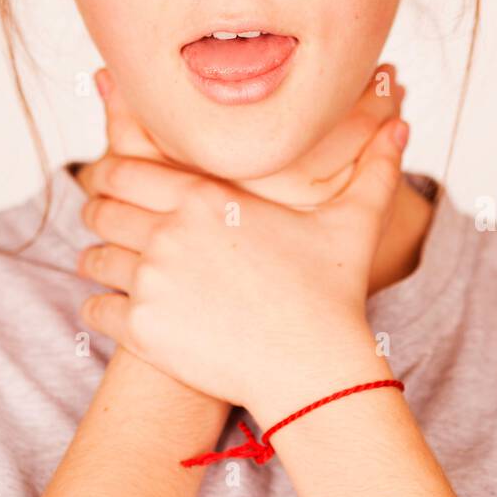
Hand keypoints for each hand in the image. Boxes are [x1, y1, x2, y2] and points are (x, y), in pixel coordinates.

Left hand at [76, 73, 408, 414]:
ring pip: (93, 259)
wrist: (316, 370)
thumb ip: (372, 167)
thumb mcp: (352, 222)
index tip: (111, 182)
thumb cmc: (332, 293)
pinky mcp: (144, 331)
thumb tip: (403, 126)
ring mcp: (152, 283)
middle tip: (104, 222)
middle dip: (98, 213)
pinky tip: (111, 309)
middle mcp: (169, 233)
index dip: (109, 174)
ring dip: (98, 261)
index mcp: (204, 197)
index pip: (124, 170)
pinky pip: (95, 311)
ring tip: (108, 266)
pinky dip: (97, 309)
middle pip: (100, 209)